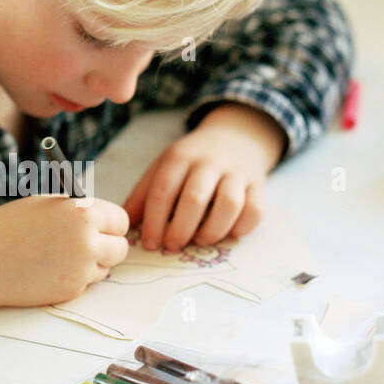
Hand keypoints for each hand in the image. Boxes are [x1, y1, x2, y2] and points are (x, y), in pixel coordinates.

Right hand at [0, 193, 129, 318]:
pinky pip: (86, 284)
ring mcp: (81, 268)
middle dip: (108, 247)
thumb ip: (80, 211)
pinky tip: (48, 270)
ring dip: (91, 264)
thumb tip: (107, 222)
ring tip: (60, 256)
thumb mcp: (47, 205)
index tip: (104, 228)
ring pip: (105, 268)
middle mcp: (87, 240)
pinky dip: (74, 279)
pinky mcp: (72, 290)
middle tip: (89, 246)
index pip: (120, 220)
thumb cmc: (10, 227)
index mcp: (83, 212)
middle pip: (121, 248)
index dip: (111, 224)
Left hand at [123, 103, 286, 251]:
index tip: (150, 243)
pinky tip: (227, 233)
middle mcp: (209, 163)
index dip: (154, 222)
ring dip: (212, 231)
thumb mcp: (163, 166)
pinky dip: (241, 228)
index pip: (163, 191)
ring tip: (199, 240)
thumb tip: (126, 224)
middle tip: (171, 247)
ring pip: (229, 205)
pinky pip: (254, 211)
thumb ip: (143, 194)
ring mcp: (236, 173)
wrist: (236, 136)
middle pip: (194, 200)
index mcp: (180, 157)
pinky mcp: (258, 185)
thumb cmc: (192, 160)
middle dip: (180, 230)